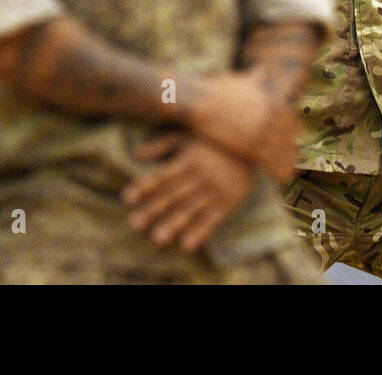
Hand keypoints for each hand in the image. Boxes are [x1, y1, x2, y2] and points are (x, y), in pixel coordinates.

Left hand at [121, 131, 256, 251]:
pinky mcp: (229, 203)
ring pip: (191, 210)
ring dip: (173, 225)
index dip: (144, 186)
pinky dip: (201, 233)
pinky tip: (187, 245)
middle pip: (172, 195)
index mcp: (188, 160)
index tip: (127, 197)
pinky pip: (213, 220)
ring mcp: (215, 191)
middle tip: (134, 224)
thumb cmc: (211, 140)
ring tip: (157, 238)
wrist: (254, 145)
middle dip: (153, 210)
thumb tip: (136, 154)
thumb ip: (161, 144)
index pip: (162, 175)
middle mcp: (200, 177)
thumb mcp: (187, 135)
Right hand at [186, 72, 299, 183]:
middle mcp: (271, 116)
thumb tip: (263, 68)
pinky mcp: (252, 148)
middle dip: (293, 150)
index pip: (291, 119)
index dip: (294, 132)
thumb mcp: (240, 80)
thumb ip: (255, 77)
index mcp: (271, 100)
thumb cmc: (214, 91)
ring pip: (283, 152)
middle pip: (289, 137)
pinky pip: (272, 163)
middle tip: (295, 161)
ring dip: (289, 164)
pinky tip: (282, 180)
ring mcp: (263, 132)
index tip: (294, 141)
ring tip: (290, 174)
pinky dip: (280, 171)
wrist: (196, 102)